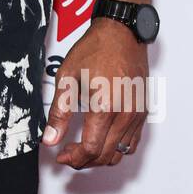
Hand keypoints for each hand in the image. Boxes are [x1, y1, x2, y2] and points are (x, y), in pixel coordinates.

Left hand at [42, 18, 149, 167]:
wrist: (122, 32)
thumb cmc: (95, 49)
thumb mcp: (68, 78)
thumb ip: (59, 112)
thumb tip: (50, 139)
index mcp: (105, 107)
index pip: (90, 149)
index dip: (73, 158)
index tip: (61, 155)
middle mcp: (125, 114)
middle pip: (105, 155)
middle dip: (84, 160)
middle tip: (67, 153)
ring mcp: (137, 114)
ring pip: (120, 153)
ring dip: (100, 157)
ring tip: (82, 148)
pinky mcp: (143, 112)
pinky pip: (132, 143)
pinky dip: (116, 149)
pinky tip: (101, 140)